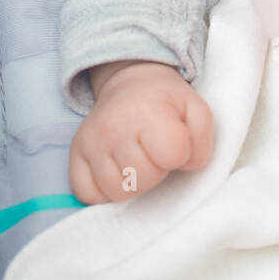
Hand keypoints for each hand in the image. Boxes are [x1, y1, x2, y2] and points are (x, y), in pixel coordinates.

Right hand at [69, 60, 213, 203]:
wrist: (130, 84)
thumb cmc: (166, 101)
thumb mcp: (196, 108)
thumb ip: (203, 138)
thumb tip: (186, 165)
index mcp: (147, 112)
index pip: (173, 155)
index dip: (180, 153)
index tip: (174, 141)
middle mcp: (113, 127)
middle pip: (144, 179)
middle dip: (156, 170)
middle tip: (154, 150)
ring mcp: (91, 142)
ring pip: (118, 192)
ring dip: (133, 182)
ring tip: (137, 159)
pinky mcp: (75, 155)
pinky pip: (88, 195)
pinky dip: (105, 190)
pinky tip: (116, 169)